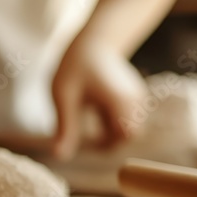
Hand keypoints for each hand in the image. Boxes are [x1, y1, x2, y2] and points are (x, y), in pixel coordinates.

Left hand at [51, 40, 147, 158]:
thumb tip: (60, 156)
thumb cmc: (75, 65)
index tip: (88, 140)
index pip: (127, 135)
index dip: (108, 144)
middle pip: (129, 136)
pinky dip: (112, 122)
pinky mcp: (134, 98)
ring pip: (129, 129)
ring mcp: (137, 98)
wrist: (95, 40)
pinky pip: (127, 120)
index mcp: (119, 100)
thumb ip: (65, 127)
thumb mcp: (63, 97)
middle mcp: (134, 100)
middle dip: (108, 140)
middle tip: (84, 131)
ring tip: (90, 113)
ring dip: (110, 131)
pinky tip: (97, 107)